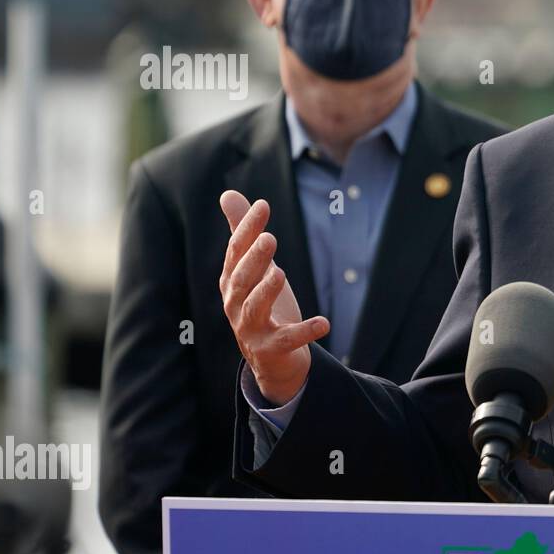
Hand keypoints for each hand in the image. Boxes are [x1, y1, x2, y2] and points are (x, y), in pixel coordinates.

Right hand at [219, 190, 328, 404]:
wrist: (272, 359)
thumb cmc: (262, 304)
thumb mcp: (255, 268)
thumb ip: (243, 233)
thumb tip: (228, 193)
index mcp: (232, 282)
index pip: (236, 251)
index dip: (247, 228)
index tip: (264, 205)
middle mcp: (235, 305)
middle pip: (241, 280)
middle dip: (254, 259)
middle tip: (270, 239)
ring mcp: (251, 329)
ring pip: (255, 309)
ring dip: (267, 291)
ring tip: (280, 274)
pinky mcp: (271, 350)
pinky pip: (287, 340)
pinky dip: (305, 332)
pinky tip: (325, 323)